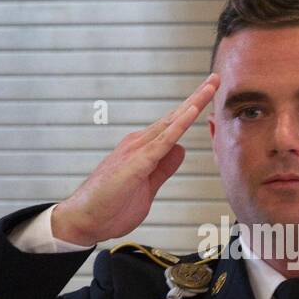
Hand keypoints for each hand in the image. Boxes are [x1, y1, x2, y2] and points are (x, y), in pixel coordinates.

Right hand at [51, 73, 219, 245]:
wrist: (83, 220)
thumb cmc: (110, 205)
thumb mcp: (148, 186)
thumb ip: (164, 168)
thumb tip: (180, 149)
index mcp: (143, 150)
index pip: (172, 126)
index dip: (192, 109)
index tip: (209, 93)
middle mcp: (139, 144)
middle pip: (174, 117)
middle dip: (196, 98)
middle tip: (215, 78)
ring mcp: (136, 151)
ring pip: (170, 124)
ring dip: (191, 104)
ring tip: (210, 86)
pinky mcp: (135, 164)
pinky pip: (162, 143)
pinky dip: (178, 127)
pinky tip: (191, 113)